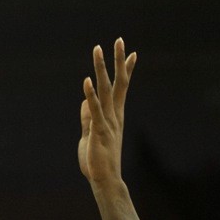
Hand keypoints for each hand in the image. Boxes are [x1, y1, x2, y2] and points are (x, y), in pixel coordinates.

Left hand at [78, 37, 136, 185]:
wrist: (105, 180)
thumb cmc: (98, 161)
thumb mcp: (90, 134)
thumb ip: (88, 118)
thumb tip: (85, 101)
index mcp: (114, 116)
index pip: (122, 89)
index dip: (127, 70)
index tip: (133, 52)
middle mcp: (114, 115)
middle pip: (118, 83)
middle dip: (119, 61)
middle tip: (119, 39)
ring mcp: (108, 122)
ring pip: (105, 90)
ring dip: (101, 69)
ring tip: (98, 48)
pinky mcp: (99, 131)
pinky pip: (95, 109)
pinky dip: (90, 95)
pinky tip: (87, 80)